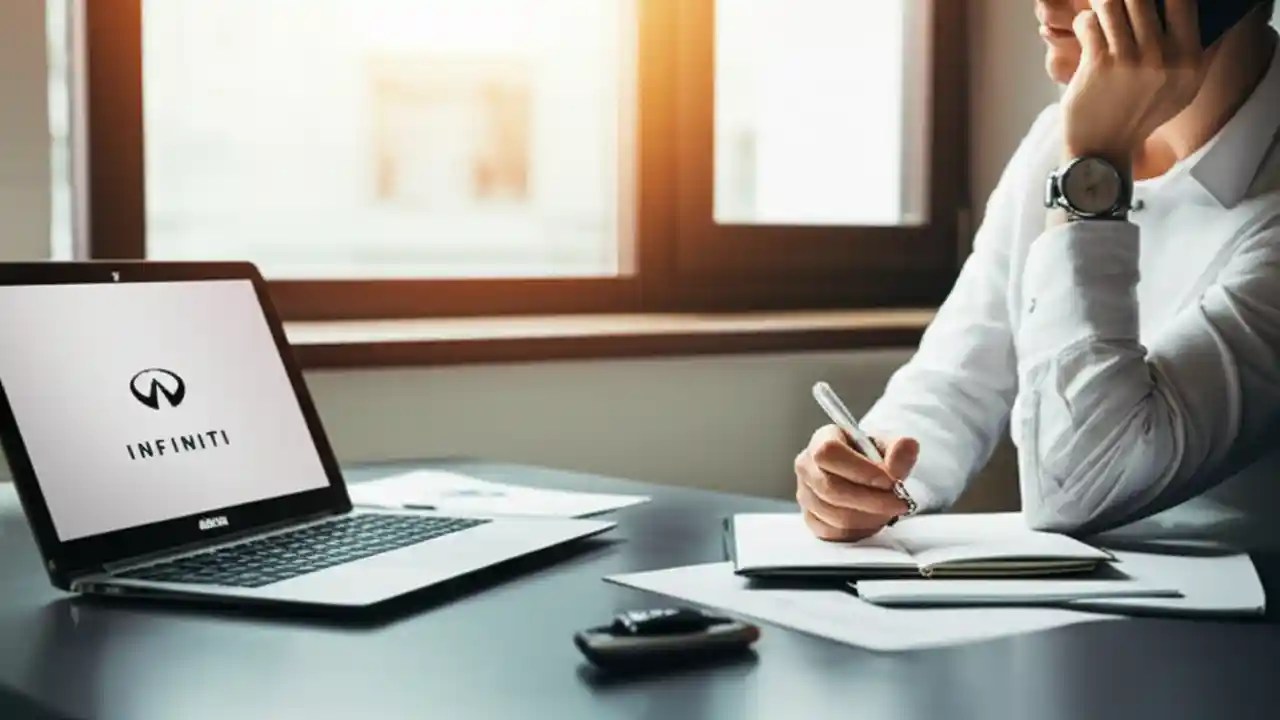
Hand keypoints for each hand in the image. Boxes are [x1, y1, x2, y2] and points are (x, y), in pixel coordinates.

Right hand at [794, 425, 919, 541]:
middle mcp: (807, 466)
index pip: (829, 453)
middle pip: (831, 488)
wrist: (864, 476)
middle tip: (899, 503)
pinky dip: (859, 530)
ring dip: (869, 517)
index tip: (889, 480)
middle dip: (871, 500)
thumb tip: (907, 446)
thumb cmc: (871, 459)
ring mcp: (805, 494)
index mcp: (822, 440)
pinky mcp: (810, 519)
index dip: (860, 470)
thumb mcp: (889, 448)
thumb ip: (899, 449)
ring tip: (888, 511)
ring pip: (834, 515)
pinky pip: (833, 532)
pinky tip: (873, 519)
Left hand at [1062, 0, 1207, 171]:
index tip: (1147, 4)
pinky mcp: (1098, 64)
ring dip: (1102, 5)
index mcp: (1188, 59)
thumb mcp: (1184, 89)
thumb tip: (1212, 19)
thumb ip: (1200, 53)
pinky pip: (1089, 22)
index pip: (1182, 0)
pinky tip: (1088, 31)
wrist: (1103, 148)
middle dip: (1125, 0)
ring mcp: (1129, 60)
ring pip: (1112, 3)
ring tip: (1101, 14)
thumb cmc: (1140, 115)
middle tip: (1119, 8)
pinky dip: (1085, 21)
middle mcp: (1162, 57)